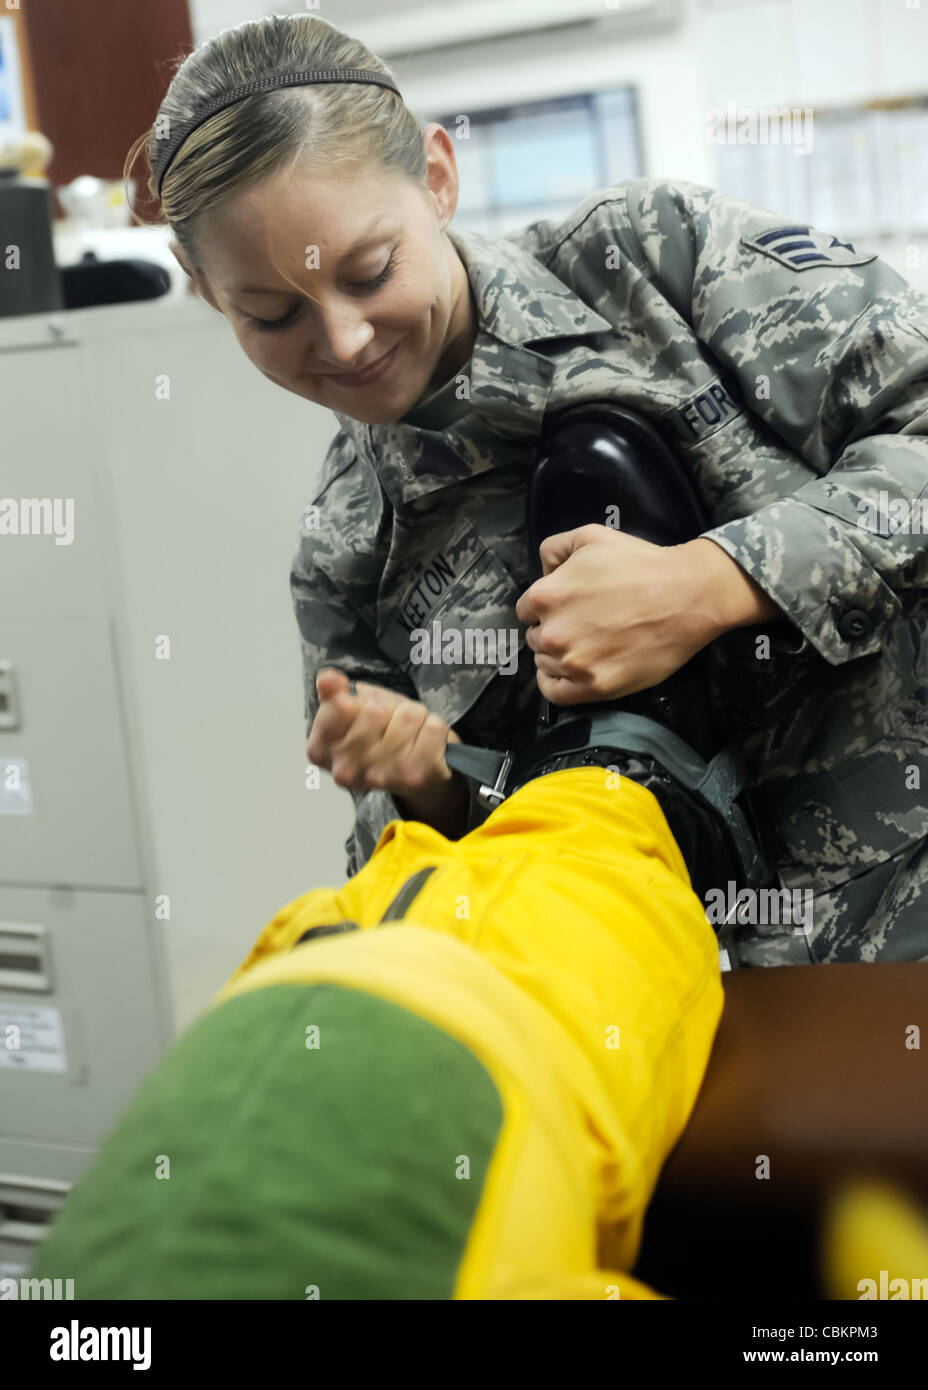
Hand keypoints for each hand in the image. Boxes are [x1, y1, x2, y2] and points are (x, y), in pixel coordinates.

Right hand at [307, 668, 461, 798]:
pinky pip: (433, 727)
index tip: (361, 713)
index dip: (358, 700)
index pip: (340, 705)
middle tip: (390, 725)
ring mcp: (380, 777)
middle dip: (389, 707)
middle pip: (376, 709)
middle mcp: (345, 770)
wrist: (414, 773)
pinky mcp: (414, 777)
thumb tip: (327, 679)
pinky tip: (425, 744)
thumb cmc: (379, 737)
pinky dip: (435, 728)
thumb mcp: (350, 709)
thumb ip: (333, 692)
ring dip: (415, 717)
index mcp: (320, 749)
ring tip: (409, 735)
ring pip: (408, 715)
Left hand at [515, 525, 781, 704]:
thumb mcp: (590, 536)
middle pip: (536, 637)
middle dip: (553, 628)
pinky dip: (554, 682)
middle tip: (582, 623)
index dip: (545, 606)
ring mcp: (574, 664)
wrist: (687, 596)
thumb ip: (554, 549)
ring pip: (545, 663)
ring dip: (557, 654)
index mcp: (545, 597)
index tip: (566, 606)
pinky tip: (566, 672)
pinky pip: (555, 693)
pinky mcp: (595, 687)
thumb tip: (542, 572)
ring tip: (585, 644)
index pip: (526, 609)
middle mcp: (552, 633)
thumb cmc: (641, 564)